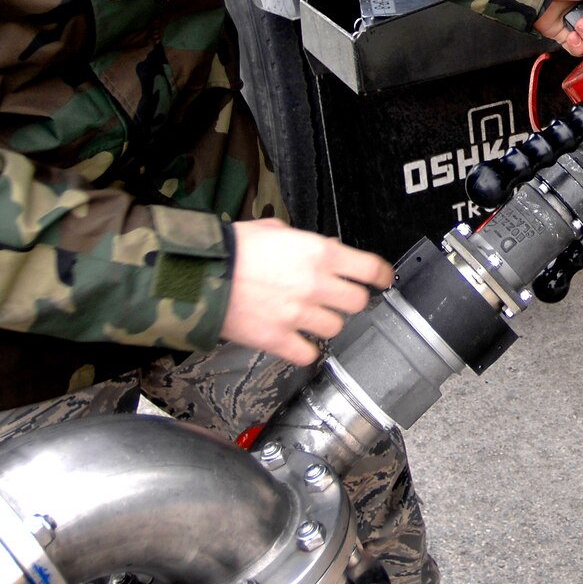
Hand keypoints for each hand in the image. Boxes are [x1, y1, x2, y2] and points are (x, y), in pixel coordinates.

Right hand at [221, 219, 393, 367]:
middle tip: (337, 298)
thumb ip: (307, 242)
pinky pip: (308, 353)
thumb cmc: (232, 249)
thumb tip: (324, 248)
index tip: (383, 280)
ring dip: (325, 323)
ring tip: (308, 315)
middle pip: (357, 303)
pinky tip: (295, 338)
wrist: (199, 274)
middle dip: (349, 300)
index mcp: (318, 253)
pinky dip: (305, 349)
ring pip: (335, 328)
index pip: (370, 268)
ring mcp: (298, 315)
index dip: (382, 275)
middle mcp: (314, 284)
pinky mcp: (278, 339)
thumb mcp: (275, 230)